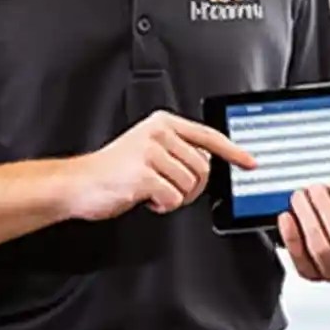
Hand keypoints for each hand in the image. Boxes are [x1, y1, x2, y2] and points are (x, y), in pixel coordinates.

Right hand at [64, 111, 256, 220]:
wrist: (79, 183)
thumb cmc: (113, 170)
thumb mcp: (148, 149)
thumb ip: (177, 150)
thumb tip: (208, 164)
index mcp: (162, 123)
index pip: (208, 136)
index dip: (234, 151)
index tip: (250, 162)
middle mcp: (158, 133)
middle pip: (203, 168)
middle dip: (193, 188)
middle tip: (171, 190)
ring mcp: (150, 153)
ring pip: (190, 185)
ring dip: (176, 197)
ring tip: (154, 192)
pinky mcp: (143, 175)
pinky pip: (173, 198)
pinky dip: (163, 205)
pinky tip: (147, 199)